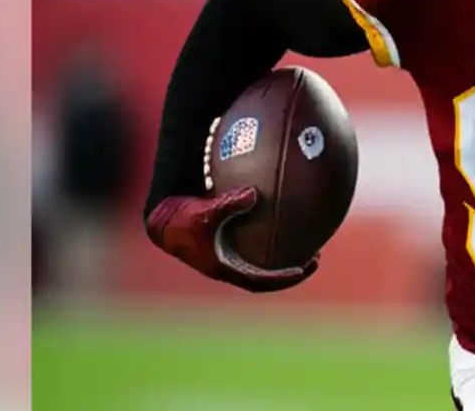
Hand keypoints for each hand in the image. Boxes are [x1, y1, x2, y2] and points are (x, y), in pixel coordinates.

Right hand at [145, 187, 317, 292]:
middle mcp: (228, 265)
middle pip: (266, 276)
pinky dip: (266, 236)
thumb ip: (229, 204)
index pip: (261, 281)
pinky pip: (251, 244)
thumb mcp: (205, 212)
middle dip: (291, 270)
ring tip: (306, 241)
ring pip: (260, 261)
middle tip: (315, 258)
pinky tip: (279, 217)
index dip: (284, 279)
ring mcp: (226, 256)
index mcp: (225, 268)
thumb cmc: (181, 220)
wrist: (160, 221)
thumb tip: (254, 194)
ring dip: (282, 257)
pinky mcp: (222, 243)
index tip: (305, 269)